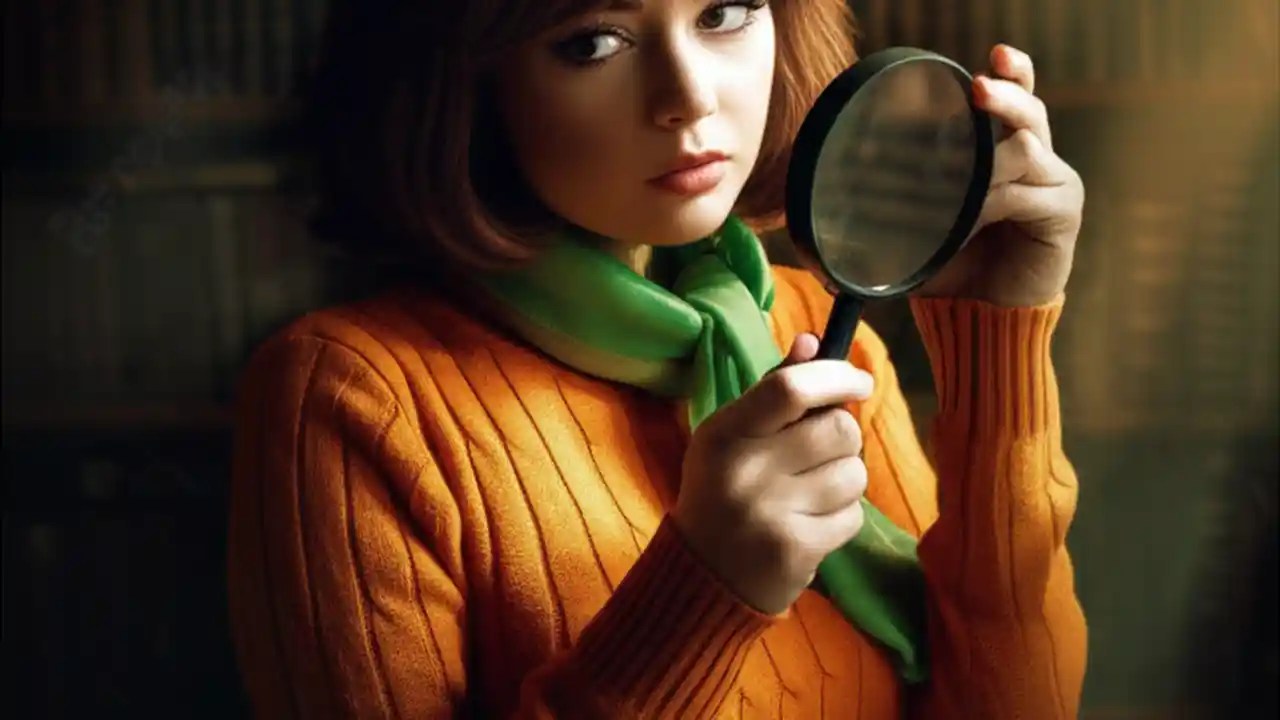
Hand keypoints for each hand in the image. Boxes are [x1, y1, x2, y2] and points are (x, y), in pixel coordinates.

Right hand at [672, 333, 871, 614]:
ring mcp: (771, 513)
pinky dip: (842, 518)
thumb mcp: (732, 435)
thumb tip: (813, 342)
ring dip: (844, 479)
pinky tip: (811, 524)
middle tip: (821, 453)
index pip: (791, 388)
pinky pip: (853, 516)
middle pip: (838, 429)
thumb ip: (773, 389)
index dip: (836, 376)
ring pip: (854, 474)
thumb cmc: (722, 490)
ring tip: (812, 493)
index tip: (860, 381)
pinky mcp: (796, 551)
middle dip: (843, 437)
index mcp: (725, 433)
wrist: (702, 574)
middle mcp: (745, 471)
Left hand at [918, 44, 1085, 306]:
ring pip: (1027, 148)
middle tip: (980, 89)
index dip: (1013, 73)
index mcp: (1005, 151)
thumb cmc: (952, 266)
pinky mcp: (1063, 212)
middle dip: (1004, 98)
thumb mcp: (923, 224)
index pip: (1018, 97)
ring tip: (962, 193)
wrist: (981, 316)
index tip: (995, 56)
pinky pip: (1026, 193)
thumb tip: (832, 197)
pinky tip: (976, 221)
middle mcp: (1036, 160)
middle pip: (1029, 111)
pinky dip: (995, 203)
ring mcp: (1055, 183)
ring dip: (988, 165)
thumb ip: (898, 204)